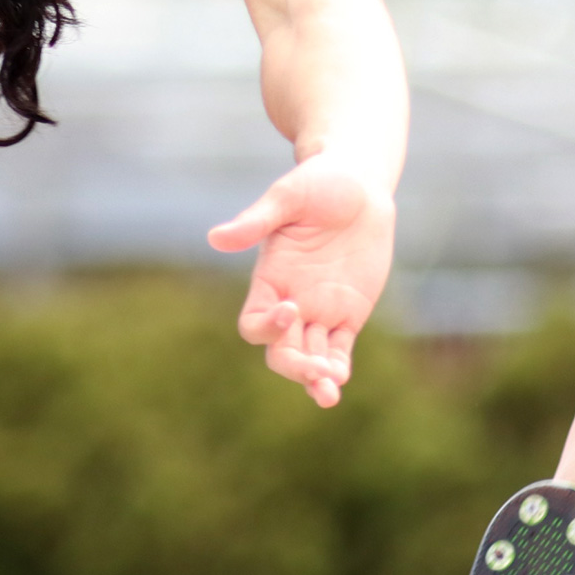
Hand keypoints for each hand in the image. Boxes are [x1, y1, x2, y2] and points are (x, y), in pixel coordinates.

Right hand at [208, 156, 395, 407]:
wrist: (359, 182)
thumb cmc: (318, 182)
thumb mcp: (287, 197)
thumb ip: (256, 221)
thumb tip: (216, 238)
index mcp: (270, 279)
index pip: (254, 322)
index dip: (266, 326)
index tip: (291, 308)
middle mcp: (290, 300)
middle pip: (280, 350)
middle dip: (294, 365)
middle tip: (316, 371)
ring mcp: (320, 310)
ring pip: (311, 357)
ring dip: (316, 378)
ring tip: (328, 392)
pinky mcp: (349, 312)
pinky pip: (339, 349)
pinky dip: (338, 367)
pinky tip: (341, 379)